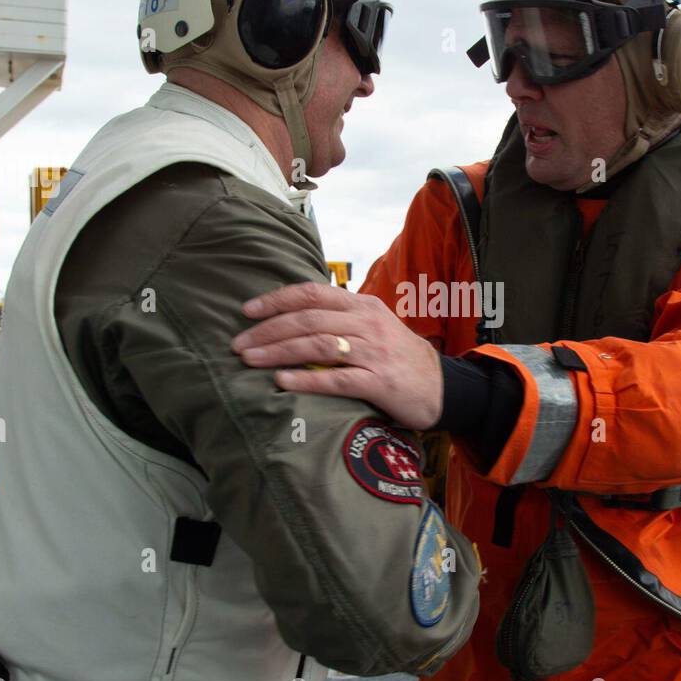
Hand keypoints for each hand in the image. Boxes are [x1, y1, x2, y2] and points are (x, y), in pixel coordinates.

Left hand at [232, 283, 443, 429]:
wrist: (441, 387)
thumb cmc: (398, 357)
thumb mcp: (372, 326)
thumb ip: (339, 317)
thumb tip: (293, 315)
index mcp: (362, 306)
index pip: (312, 293)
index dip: (276, 300)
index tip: (247, 311)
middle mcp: (367, 324)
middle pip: (308, 319)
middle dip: (268, 330)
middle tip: (238, 344)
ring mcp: (374, 352)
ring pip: (317, 345)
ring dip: (278, 352)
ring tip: (251, 361)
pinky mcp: (379, 382)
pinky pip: (337, 378)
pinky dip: (306, 379)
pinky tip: (283, 381)